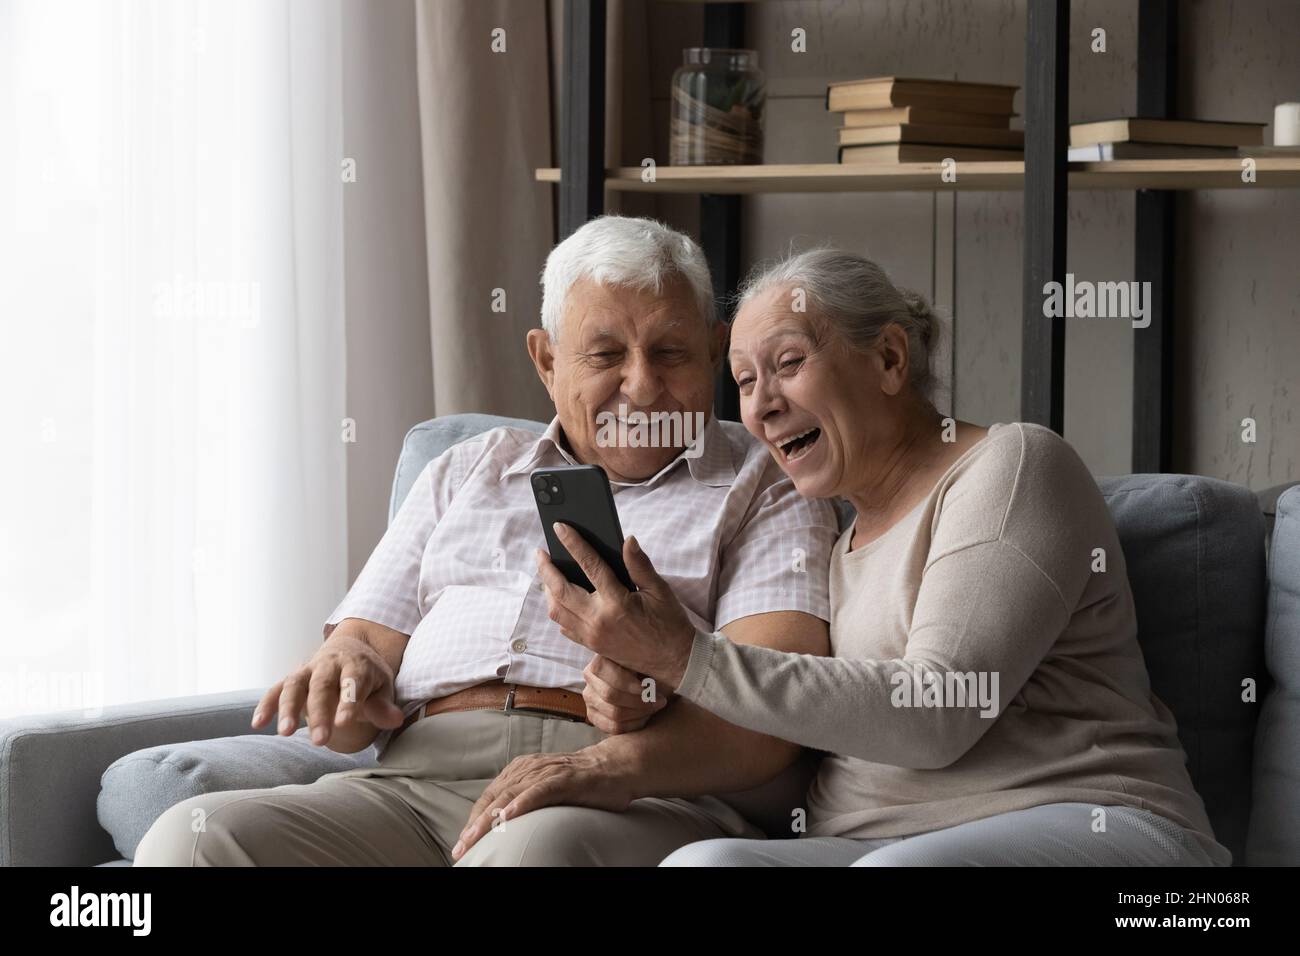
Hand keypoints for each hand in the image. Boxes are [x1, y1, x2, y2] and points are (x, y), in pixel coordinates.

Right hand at [250, 631, 404, 746]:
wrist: (349, 649)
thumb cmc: (368, 676)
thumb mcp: (382, 687)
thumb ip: (383, 706)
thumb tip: (397, 720)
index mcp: (356, 664)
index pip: (353, 682)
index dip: (348, 702)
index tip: (343, 723)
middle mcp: (329, 664)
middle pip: (321, 685)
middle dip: (319, 712)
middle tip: (320, 741)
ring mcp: (308, 670)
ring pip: (294, 685)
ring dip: (287, 708)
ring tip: (285, 733)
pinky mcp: (293, 678)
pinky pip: (276, 689)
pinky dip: (266, 704)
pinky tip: (258, 724)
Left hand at [450, 746, 631, 860]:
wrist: (615, 766)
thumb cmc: (581, 783)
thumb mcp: (546, 789)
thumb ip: (526, 800)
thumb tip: (504, 826)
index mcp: (520, 770)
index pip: (490, 798)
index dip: (473, 820)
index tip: (463, 843)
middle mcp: (528, 768)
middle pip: (494, 798)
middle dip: (475, 825)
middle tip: (462, 848)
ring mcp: (546, 772)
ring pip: (511, 795)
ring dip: (491, 819)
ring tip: (475, 837)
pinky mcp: (564, 778)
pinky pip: (539, 790)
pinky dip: (522, 803)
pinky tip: (509, 816)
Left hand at [537, 525, 695, 690]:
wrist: (673, 660)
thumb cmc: (669, 623)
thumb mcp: (659, 590)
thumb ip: (640, 565)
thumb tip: (627, 540)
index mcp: (618, 603)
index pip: (589, 565)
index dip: (573, 543)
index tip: (559, 527)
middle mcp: (599, 620)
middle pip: (560, 590)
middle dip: (546, 569)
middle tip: (540, 552)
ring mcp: (592, 635)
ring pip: (556, 610)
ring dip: (548, 590)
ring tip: (547, 573)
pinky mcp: (591, 646)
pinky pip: (564, 626)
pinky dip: (558, 609)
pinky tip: (560, 597)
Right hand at [582, 654, 670, 733]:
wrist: (653, 682)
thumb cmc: (653, 667)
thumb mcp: (649, 659)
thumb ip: (643, 659)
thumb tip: (647, 657)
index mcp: (602, 655)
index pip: (609, 674)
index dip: (632, 685)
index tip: (652, 688)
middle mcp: (590, 675)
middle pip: (611, 696)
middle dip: (640, 701)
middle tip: (660, 701)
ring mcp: (589, 696)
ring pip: (614, 714)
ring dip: (640, 713)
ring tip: (654, 707)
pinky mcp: (593, 714)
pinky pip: (613, 727)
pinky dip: (634, 725)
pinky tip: (645, 716)